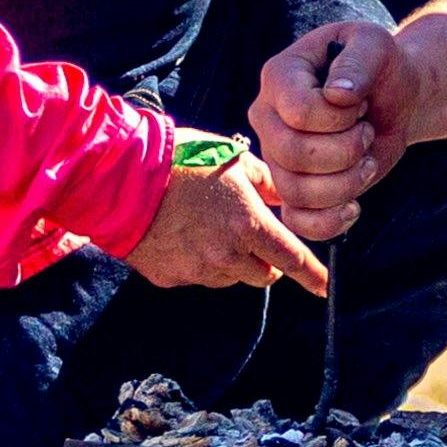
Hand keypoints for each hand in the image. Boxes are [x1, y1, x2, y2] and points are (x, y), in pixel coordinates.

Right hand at [124, 145, 329, 292]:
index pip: (291, 260)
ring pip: (230, 277)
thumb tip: (287, 198)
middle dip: (266, 261)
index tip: (325, 286)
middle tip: (252, 235)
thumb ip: (268, 184)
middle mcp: (226, 256)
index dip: (312, 275)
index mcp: (249, 226)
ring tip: (210, 227)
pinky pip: (197, 276)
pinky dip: (199, 262)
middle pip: (263, 275)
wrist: (121, 178)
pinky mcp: (170, 278)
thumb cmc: (182, 160)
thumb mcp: (234, 160)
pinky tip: (184, 235)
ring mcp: (196, 271)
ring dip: (232, 261)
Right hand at [255, 20, 413, 222]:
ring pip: (297, 191)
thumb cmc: (379, 66)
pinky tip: (354, 206)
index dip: (340, 117)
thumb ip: (358, 62)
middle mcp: (268, 117)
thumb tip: (339, 96)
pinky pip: (298, 221)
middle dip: (346, 150)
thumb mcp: (376, 45)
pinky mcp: (293, 190)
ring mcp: (276, 156)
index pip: (299, 111)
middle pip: (294, 154)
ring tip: (367, 160)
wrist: (392, 97)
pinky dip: (330, 222)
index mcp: (279, 76)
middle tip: (366, 131)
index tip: (360, 102)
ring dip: (347, 183)